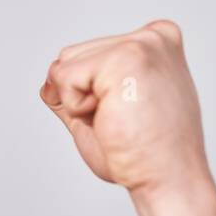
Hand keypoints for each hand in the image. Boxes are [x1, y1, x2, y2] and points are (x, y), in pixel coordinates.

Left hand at [39, 20, 210, 197]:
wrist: (166, 178)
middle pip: (71, 56)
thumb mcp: (101, 114)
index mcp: (154, 45)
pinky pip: (64, 78)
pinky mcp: (126, 56)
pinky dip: (76, 108)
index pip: (87, 56)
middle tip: (122, 120)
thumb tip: (48, 82)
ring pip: (64, 64)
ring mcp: (141, 43)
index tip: (128, 117)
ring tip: (119, 118)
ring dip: (78, 103)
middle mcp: (152, 37)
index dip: (87, 95)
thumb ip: (76, 92)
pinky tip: (113, 118)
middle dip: (79, 97)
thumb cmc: (141, 155)